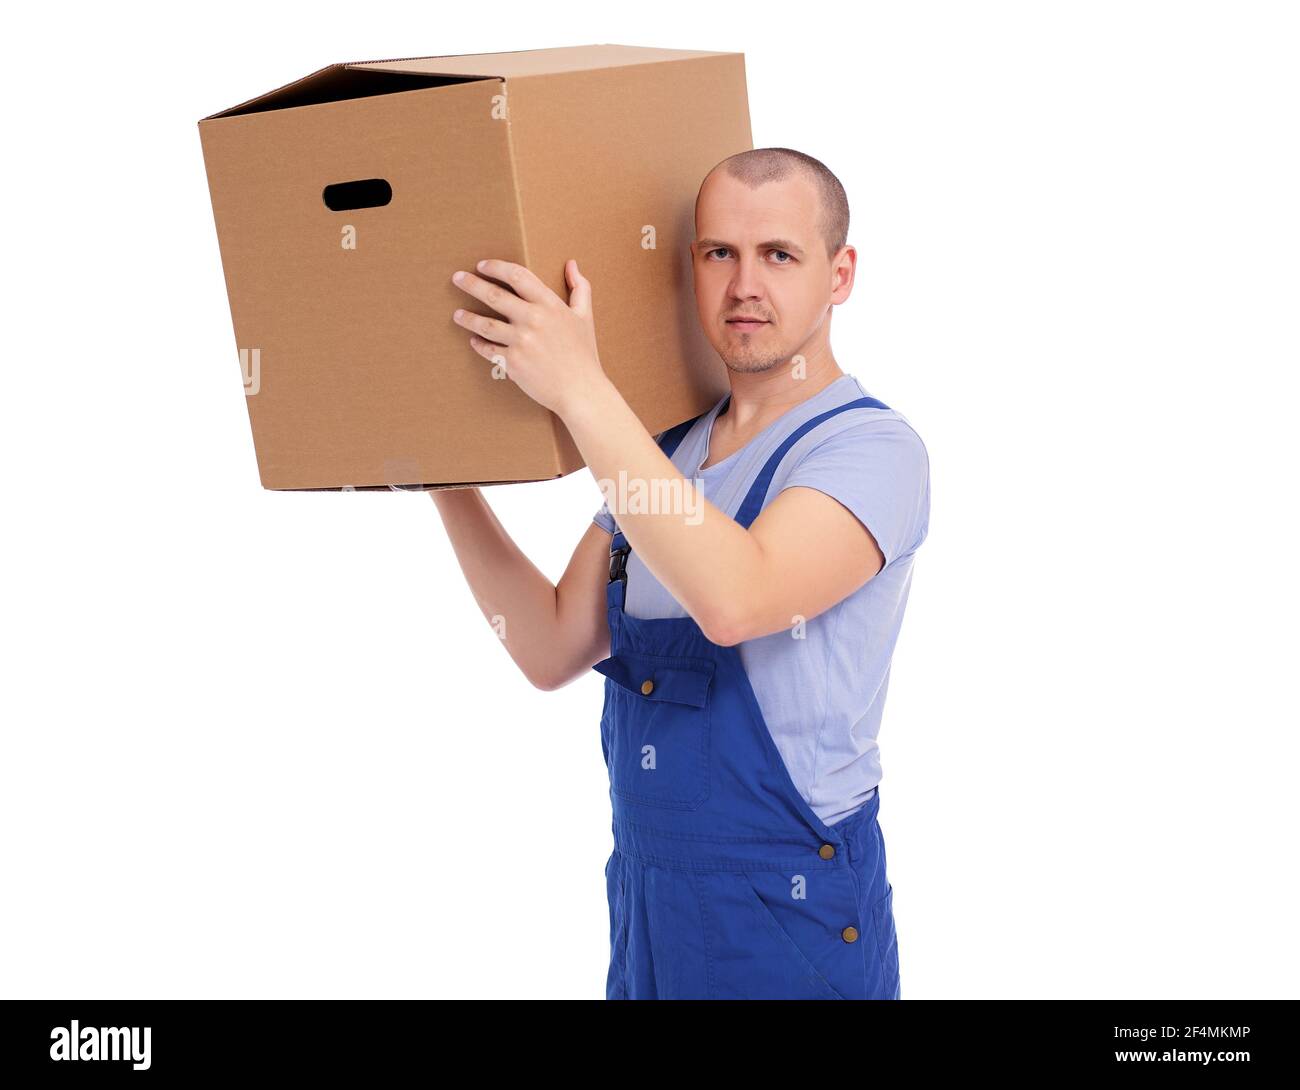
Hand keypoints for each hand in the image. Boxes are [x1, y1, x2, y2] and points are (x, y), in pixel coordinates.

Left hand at [451, 258, 607, 416]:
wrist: (581, 391)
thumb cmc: (583, 354)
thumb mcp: (585, 316)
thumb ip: (580, 288)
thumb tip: (572, 264)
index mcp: (550, 304)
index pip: (517, 275)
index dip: (496, 267)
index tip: (482, 265)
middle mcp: (533, 320)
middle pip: (494, 295)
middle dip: (471, 284)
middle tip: (457, 278)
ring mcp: (521, 341)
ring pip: (485, 324)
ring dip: (467, 317)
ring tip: (457, 315)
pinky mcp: (513, 363)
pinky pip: (488, 350)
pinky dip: (478, 345)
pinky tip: (473, 341)